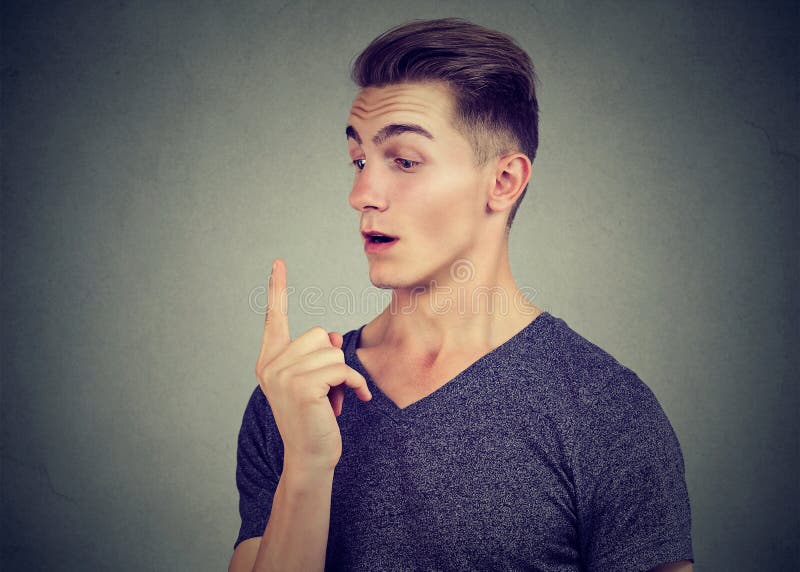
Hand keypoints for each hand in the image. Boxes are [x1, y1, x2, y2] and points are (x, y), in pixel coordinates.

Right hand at [255, 258, 371, 472]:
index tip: (278, 263)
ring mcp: (283, 376)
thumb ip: (320, 354)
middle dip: (332, 360)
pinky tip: (355, 401)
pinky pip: (342, 369)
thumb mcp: (317, 380)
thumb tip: (336, 338)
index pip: (274, 318)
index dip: (277, 289)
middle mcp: (270, 365)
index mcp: (269, 361)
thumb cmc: (315, 418)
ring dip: (343, 376)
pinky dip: (355, 384)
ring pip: (333, 352)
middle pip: (319, 334)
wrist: (311, 458)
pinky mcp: (302, 387)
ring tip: (333, 399)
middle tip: (326, 390)